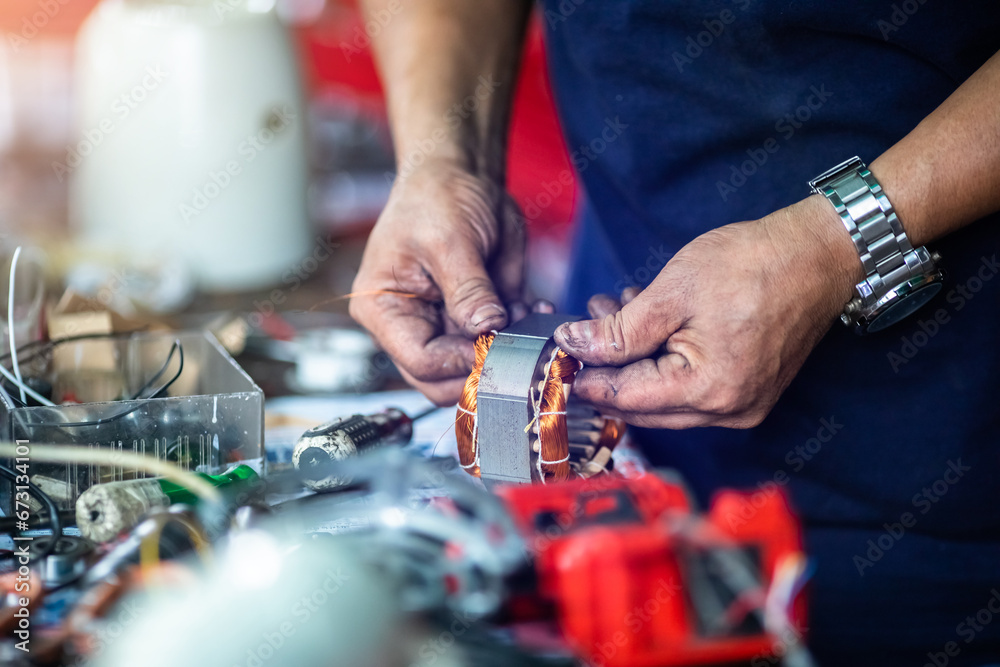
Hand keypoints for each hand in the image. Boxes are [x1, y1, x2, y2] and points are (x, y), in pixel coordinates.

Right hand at [350, 160, 525, 404]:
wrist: (461, 176)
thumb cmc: (436, 199)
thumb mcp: (450, 240)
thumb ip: (468, 290)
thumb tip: (487, 329)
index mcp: (384, 310)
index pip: (420, 361)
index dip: (459, 361)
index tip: (494, 344)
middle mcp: (412, 326)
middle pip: (442, 380)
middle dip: (483, 365)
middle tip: (517, 341)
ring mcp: (445, 328)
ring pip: (475, 369)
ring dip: (507, 351)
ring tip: (525, 314)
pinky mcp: (476, 321)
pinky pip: (500, 347)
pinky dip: (522, 335)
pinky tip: (533, 308)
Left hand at [553, 195, 863, 428]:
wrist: (818, 254)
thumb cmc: (752, 265)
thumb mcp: (671, 293)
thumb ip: (617, 330)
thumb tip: (573, 345)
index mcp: (709, 391)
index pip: (626, 398)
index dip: (586, 378)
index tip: (557, 358)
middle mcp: (728, 411)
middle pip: (644, 405)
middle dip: (607, 368)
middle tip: (581, 329)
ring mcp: (742, 405)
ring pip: (664, 397)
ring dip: (632, 361)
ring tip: (612, 311)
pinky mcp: (748, 391)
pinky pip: (690, 388)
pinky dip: (662, 361)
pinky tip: (646, 323)